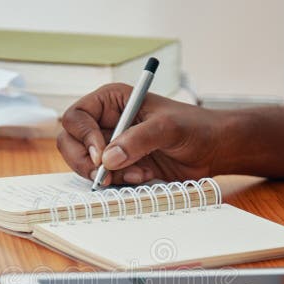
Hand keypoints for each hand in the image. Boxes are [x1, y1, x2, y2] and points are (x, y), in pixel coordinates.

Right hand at [57, 83, 224, 185]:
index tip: (101, 156)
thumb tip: (108, 159)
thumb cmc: (194, 126)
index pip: (76, 117)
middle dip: (85, 162)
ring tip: (139, 173)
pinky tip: (144, 176)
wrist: (212, 149)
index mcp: (112, 101)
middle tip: (104, 176)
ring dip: (108, 175)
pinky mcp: (120, 165)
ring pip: (85, 164)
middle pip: (71, 142)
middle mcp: (106, 121)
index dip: (83, 137)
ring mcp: (111, 145)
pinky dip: (120, 182)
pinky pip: (105, 178)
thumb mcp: (167, 128)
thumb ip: (138, 140)